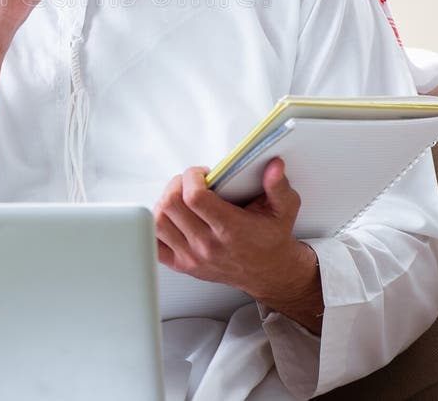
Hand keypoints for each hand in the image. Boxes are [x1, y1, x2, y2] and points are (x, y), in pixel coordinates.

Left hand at [154, 159, 323, 330]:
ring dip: (165, 202)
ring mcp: (192, 257)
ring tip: (181, 197)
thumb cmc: (271, 238)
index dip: (192, 177)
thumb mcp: (284, 209)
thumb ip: (278, 186)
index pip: (194, 197)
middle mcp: (207, 245)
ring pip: (158, 222)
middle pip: (171, 205)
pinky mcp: (182, 265)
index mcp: (230, 229)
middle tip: (191, 182)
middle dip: (177, 184)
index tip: (202, 173)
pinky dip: (157, 227)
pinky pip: (154, 245)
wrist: (268, 272)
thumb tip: (274, 166)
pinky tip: (172, 217)